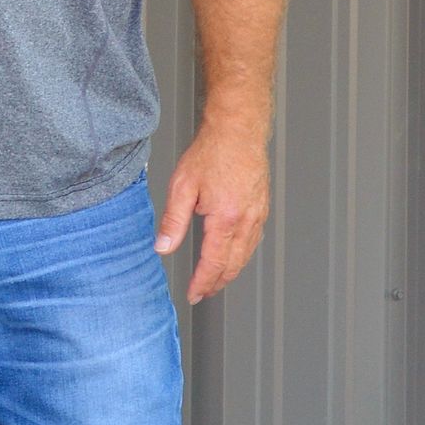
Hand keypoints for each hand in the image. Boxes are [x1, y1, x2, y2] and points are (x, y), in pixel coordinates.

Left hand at [155, 119, 270, 303]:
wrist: (238, 130)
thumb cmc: (212, 152)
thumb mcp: (182, 186)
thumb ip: (173, 221)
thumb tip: (163, 247)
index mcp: (226, 219)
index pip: (214, 263)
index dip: (203, 282)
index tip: (193, 294)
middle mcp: (247, 220)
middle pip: (233, 264)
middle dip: (217, 282)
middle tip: (203, 293)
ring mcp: (258, 214)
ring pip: (246, 254)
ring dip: (231, 271)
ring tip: (215, 280)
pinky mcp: (261, 206)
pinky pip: (253, 239)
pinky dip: (242, 254)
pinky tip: (233, 254)